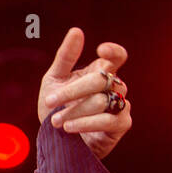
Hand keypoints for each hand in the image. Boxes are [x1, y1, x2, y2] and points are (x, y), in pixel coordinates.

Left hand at [38, 27, 131, 160]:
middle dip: (73, 91)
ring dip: (74, 111)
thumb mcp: (54, 81)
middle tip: (50, 101)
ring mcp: (121, 105)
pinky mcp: (121, 125)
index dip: (113, 52)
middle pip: (102, 80)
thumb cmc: (56, 108)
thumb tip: (76, 30)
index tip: (101, 49)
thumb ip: (65, 57)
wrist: (54, 142)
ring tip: (55, 121)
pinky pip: (108, 120)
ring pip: (102, 101)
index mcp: (102, 73)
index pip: (117, 57)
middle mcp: (115, 87)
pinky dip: (86, 123)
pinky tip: (68, 127)